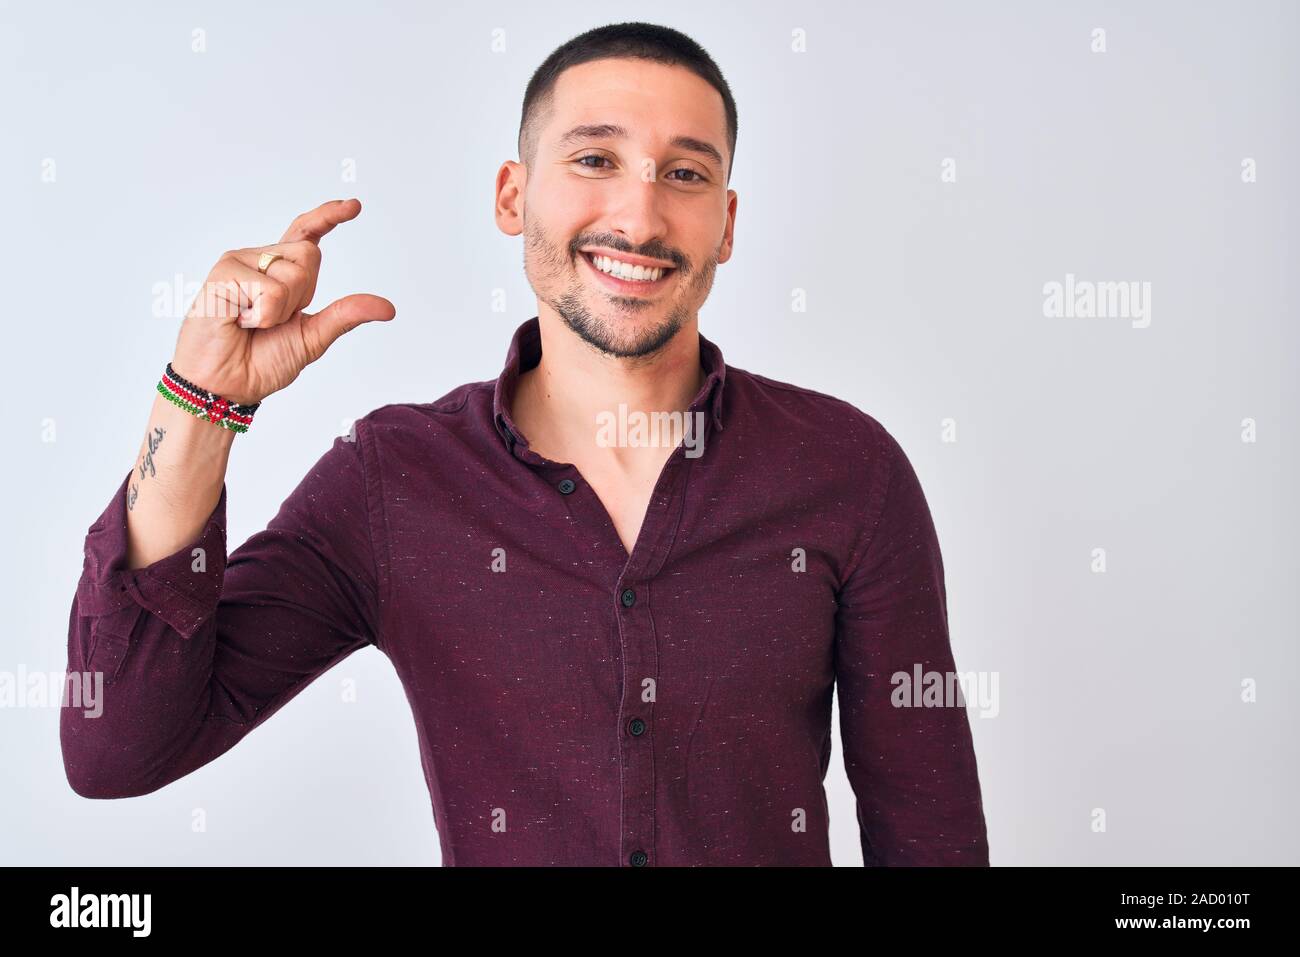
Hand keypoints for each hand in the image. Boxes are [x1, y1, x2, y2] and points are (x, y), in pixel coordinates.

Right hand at [169, 198, 394, 405]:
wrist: (226, 385)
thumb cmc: (261, 361)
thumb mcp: (313, 337)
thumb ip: (346, 315)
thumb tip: (388, 308)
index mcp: (280, 273)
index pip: (308, 235)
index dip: (329, 217)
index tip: (354, 206)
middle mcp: (260, 260)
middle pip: (310, 255)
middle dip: (303, 294)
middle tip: (272, 321)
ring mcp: (240, 262)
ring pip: (293, 272)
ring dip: (280, 310)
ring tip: (252, 322)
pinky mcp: (224, 273)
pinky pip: (269, 289)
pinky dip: (263, 315)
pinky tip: (239, 321)